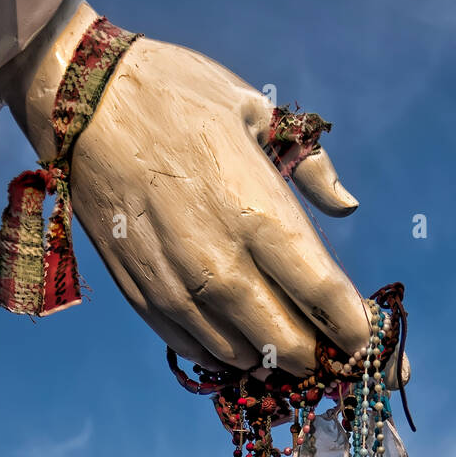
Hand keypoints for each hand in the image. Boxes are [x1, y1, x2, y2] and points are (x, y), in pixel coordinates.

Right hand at [0, 0, 405, 381]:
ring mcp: (180, 291)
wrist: (83, 102)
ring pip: (245, 358)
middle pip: (291, 344)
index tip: (371, 344)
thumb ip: (311, 167)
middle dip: (320, 356)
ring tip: (287, 347)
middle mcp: (222, 266)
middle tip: (332, 350)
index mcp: (260, 215)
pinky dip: (228, 355)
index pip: (326, 298)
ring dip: (273, 361)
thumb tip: (347, 205)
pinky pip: (199, 352)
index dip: (357, 332)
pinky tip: (241, 342)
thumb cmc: (179, 95)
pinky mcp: (146, 301)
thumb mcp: (258, 111)